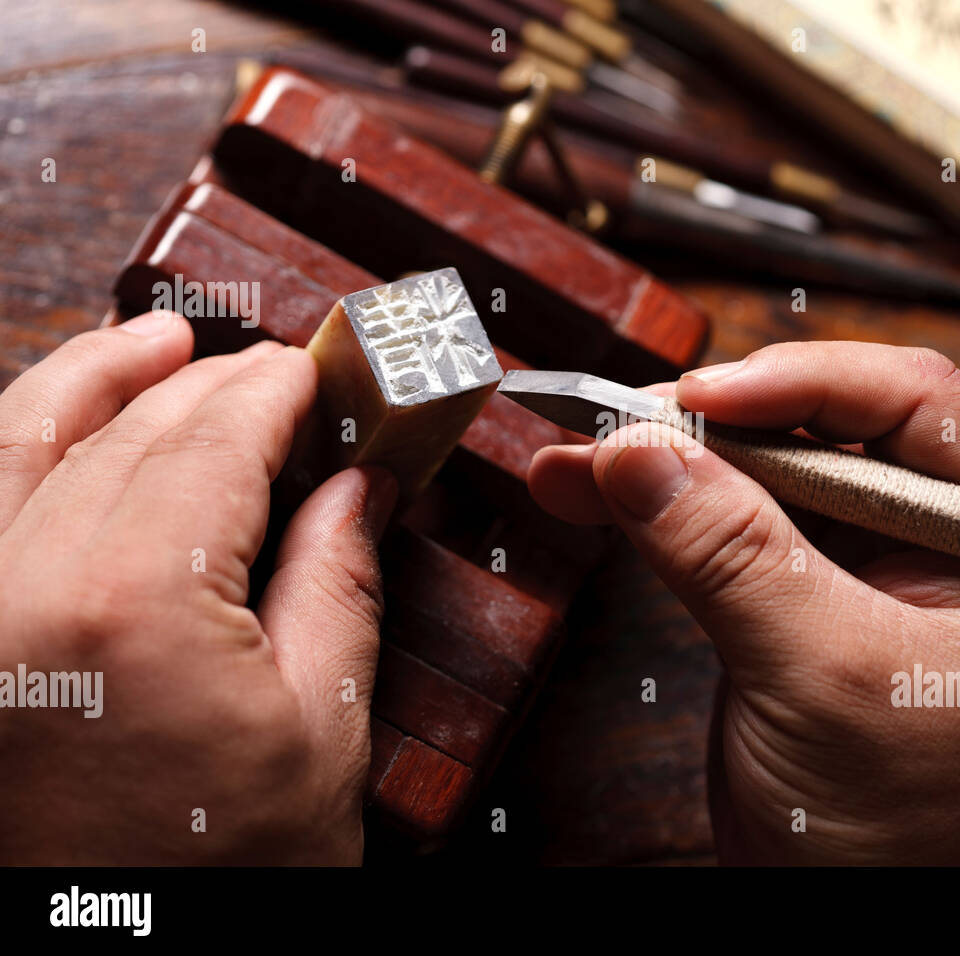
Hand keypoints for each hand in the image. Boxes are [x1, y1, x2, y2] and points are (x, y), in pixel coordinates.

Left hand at [0, 311, 395, 863]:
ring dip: (96, 379)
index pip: (214, 443)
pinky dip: (21, 442)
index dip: (274, 393)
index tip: (314, 373)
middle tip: (272, 372)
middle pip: (130, 433)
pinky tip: (62, 423)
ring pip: (24, 442)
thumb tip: (360, 485)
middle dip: (210, 385)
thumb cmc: (219, 879)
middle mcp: (22, 591)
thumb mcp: (321, 731)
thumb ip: (339, 584)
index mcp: (134, 605)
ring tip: (156, 342)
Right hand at [528, 342, 959, 863]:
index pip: (914, 406)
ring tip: (568, 456)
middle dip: (711, 426)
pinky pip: (725, 543)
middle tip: (611, 422)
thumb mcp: (831, 681)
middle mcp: (940, 542)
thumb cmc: (922, 839)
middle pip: (823, 434)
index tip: (696, 398)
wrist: (891, 944)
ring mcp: (866, 579)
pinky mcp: (800, 617)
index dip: (801, 382)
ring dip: (665, 467)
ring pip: (761, 484)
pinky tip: (588, 498)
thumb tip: (638, 449)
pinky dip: (657, 522)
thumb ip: (734, 557)